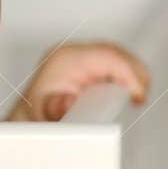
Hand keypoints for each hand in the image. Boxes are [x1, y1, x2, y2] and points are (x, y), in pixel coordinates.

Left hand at [8, 42, 150, 122]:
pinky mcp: (85, 63)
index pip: (108, 57)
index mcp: (65, 59)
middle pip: (116, 52)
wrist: (28, 116)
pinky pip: (111, 62)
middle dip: (134, 73)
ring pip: (117, 55)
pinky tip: (127, 90)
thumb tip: (68, 101)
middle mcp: (72, 53)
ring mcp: (79, 56)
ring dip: (131, 74)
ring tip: (136, 94)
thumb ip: (57, 109)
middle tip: (140, 96)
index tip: (137, 94)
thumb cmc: (36, 115)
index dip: (129, 74)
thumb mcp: (46, 115)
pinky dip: (123, 74)